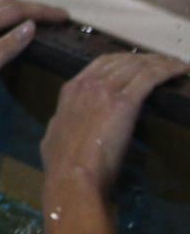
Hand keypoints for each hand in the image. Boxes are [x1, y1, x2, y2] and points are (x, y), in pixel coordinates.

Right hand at [42, 51, 187, 189]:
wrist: (72, 173)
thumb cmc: (62, 162)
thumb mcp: (55, 134)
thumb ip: (65, 120)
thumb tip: (66, 121)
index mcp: (71, 90)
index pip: (101, 64)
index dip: (124, 60)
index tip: (139, 63)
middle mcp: (88, 84)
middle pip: (122, 60)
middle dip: (144, 59)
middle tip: (163, 62)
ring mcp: (105, 90)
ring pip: (138, 66)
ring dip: (160, 63)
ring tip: (176, 65)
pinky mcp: (125, 102)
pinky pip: (150, 77)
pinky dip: (167, 71)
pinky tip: (180, 71)